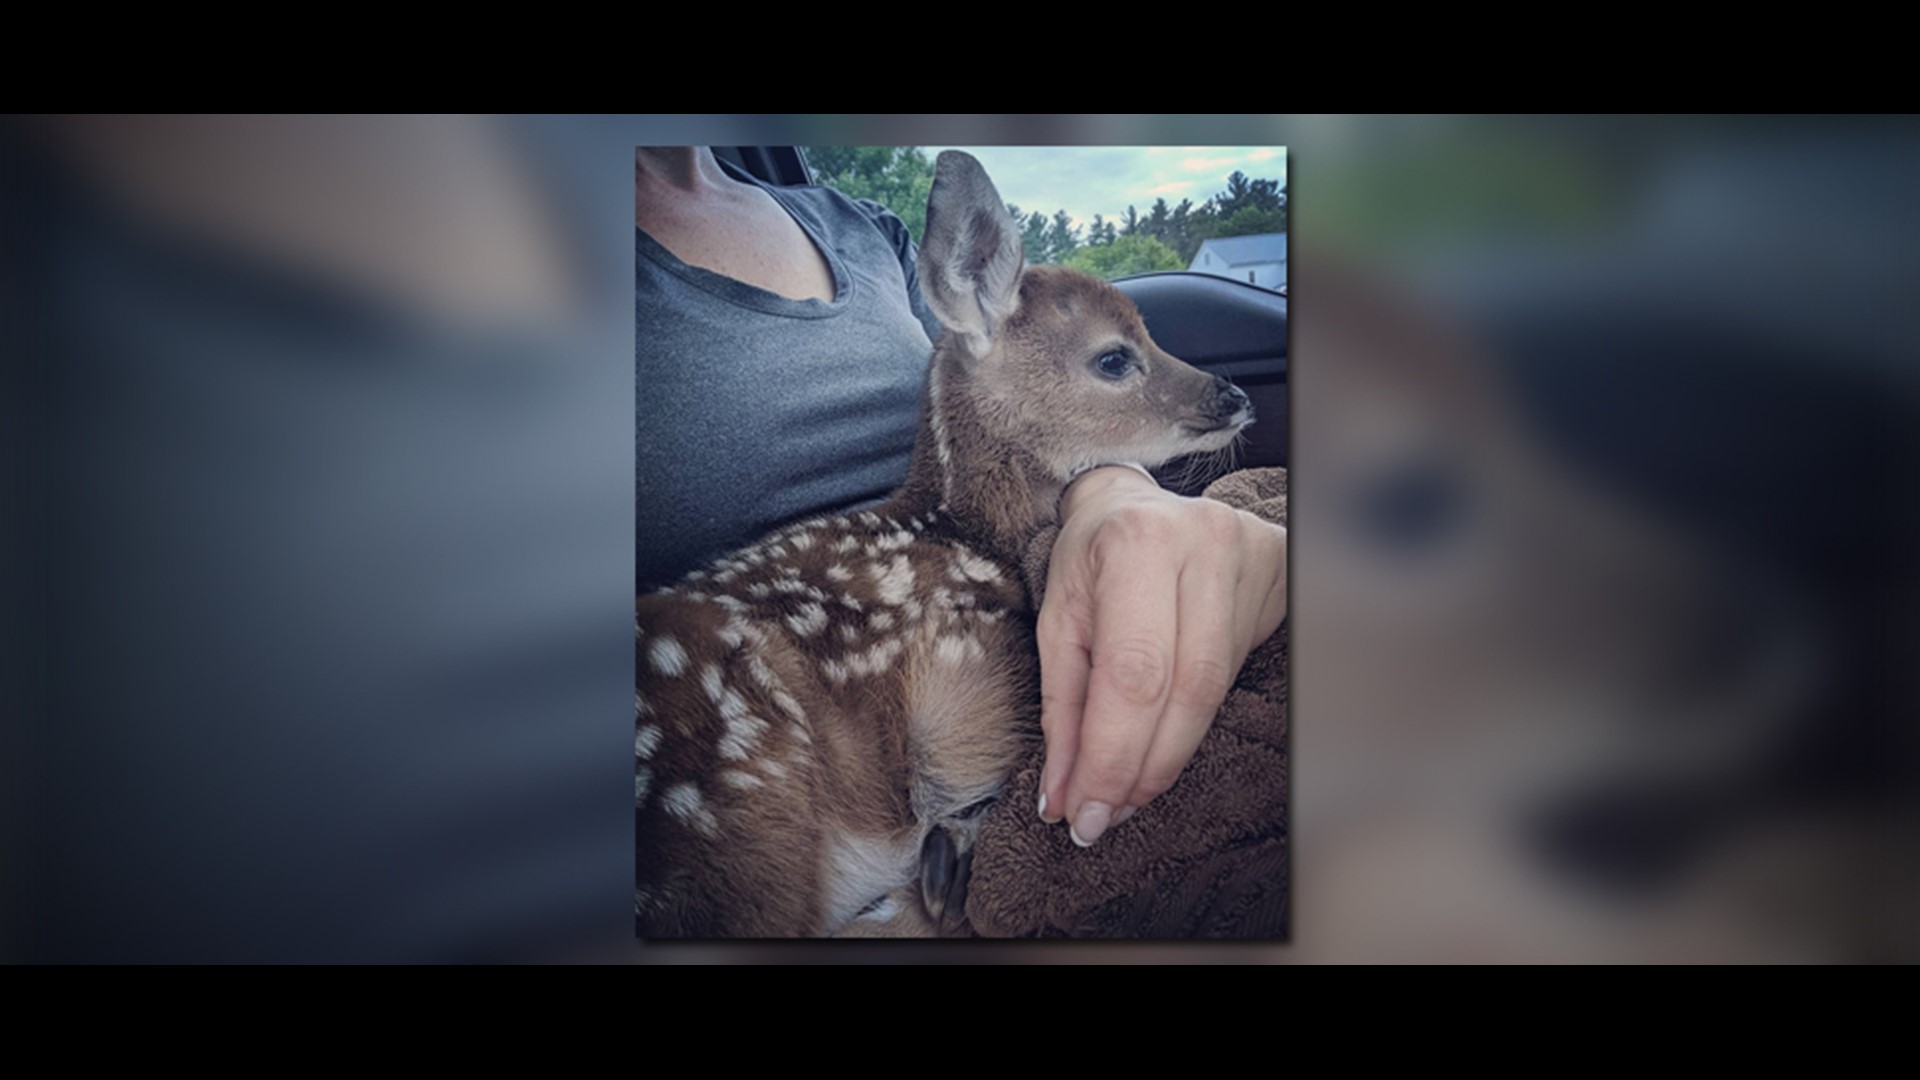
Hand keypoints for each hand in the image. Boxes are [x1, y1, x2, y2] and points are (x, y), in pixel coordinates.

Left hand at [1036, 466, 1286, 845]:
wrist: (1136, 504)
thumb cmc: (1089, 559)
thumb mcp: (1057, 620)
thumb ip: (1062, 711)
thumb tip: (1064, 797)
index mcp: (1137, 543)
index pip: (1134, 673)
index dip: (1112, 756)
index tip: (1085, 814)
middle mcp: (1203, 545)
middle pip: (1186, 691)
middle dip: (1142, 769)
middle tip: (1105, 816)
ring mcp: (1249, 559)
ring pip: (1215, 692)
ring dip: (1166, 757)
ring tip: (1125, 792)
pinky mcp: (1277, 577)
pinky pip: (1233, 676)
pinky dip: (1192, 726)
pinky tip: (1162, 747)